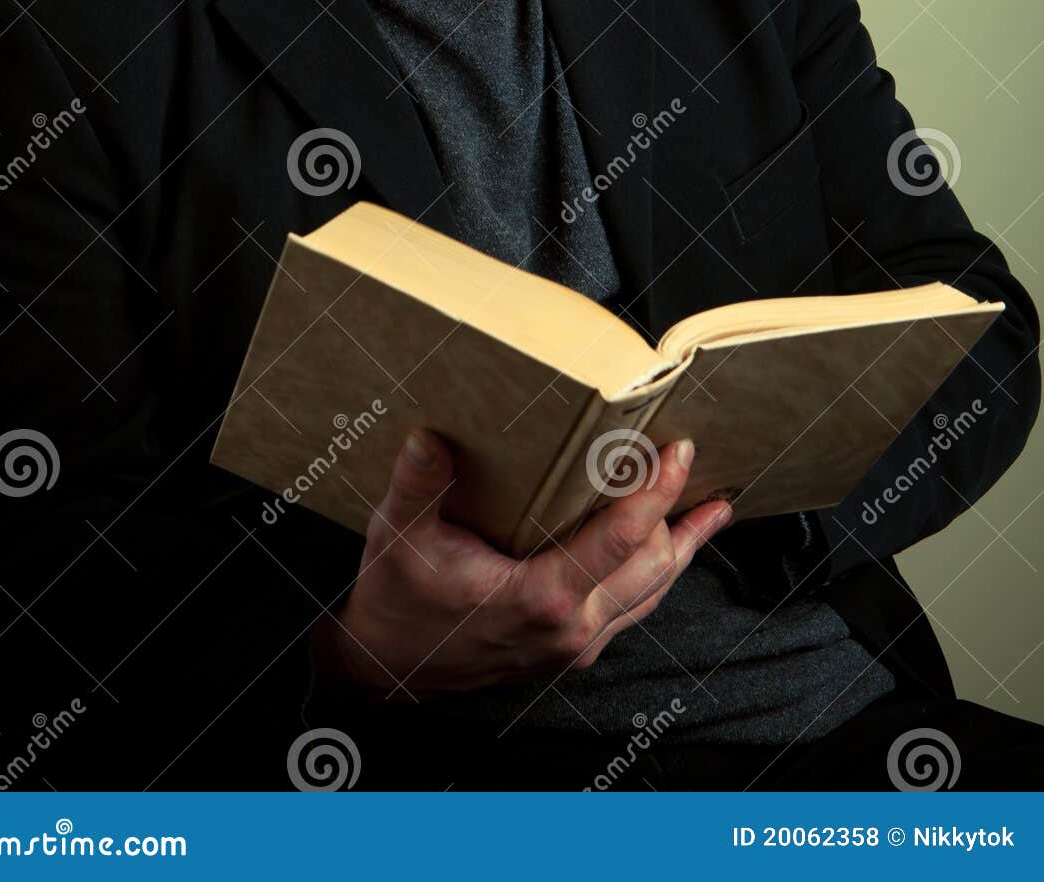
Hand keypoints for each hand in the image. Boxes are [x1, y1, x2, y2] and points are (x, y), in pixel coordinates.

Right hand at [307, 430, 731, 699]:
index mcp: (540, 598)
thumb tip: (431, 435)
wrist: (387, 664)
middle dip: (676, 509)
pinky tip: (673, 549)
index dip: (657, 491)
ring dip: (682, 545)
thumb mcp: (399, 535)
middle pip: (654, 564)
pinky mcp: (574, 648)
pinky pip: (636, 608)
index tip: (676, 450)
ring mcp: (576, 644)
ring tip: (710, 505)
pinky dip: (661, 573)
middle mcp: (571, 627)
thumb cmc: (398, 598)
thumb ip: (418, 483)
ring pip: (653, 591)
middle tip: (687, 455)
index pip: (622, 538)